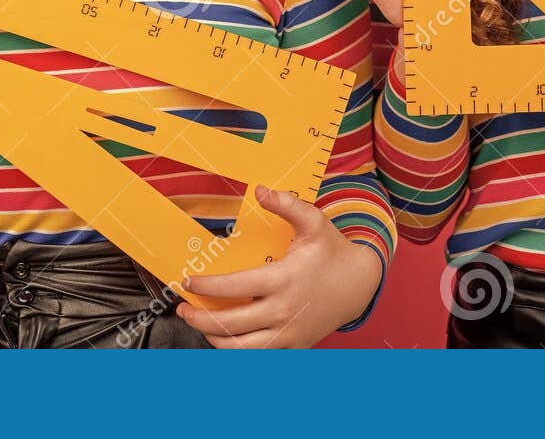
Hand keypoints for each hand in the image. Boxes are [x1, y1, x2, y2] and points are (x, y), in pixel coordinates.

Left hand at [175, 185, 382, 347]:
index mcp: (282, 279)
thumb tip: (260, 189)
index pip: (233, 287)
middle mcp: (282, 311)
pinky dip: (237, 350)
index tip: (187, 281)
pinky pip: (258, 356)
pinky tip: (226, 337)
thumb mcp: (314, 221)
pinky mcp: (294, 345)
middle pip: (229, 324)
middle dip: (199, 317)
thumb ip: (286, 204)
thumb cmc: (334, 252)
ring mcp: (288, 333)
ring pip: (240, 349)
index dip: (205, 286)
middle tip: (184, 307)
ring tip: (201, 324)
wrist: (360, 285)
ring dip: (214, 338)